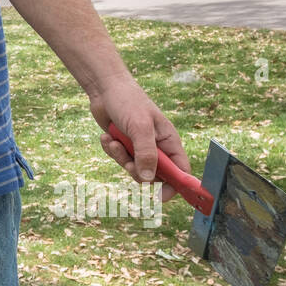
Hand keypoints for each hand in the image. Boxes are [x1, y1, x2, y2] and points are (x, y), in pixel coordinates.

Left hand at [89, 79, 190, 203]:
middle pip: (154, 176)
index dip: (175, 186)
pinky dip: (111, 151)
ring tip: (113, 142)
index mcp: (169, 142)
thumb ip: (146, 153)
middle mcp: (157, 147)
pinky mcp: (124, 146)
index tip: (160, 197)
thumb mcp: (139, 127)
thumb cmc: (128, 101)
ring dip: (121, 158)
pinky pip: (119, 160)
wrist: (104, 89)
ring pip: (134, 169)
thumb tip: (149, 180)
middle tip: (127, 162)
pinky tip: (106, 137)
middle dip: (138, 172)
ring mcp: (139, 147)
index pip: (180, 171)